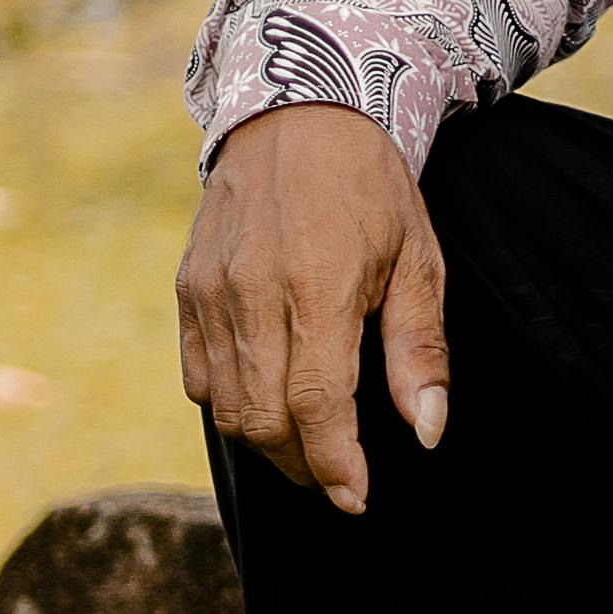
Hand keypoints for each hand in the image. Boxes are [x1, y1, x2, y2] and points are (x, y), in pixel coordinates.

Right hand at [176, 103, 449, 513]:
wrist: (299, 115)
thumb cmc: (372, 191)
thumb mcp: (419, 262)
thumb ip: (419, 351)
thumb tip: (426, 431)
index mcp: (316, 287)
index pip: (314, 406)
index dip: (333, 465)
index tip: (355, 498)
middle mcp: (251, 293)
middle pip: (261, 419)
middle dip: (302, 464)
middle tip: (340, 476)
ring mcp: (209, 292)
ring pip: (224, 406)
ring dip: (266, 442)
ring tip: (309, 446)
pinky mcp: (186, 289)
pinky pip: (196, 376)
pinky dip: (228, 405)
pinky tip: (267, 401)